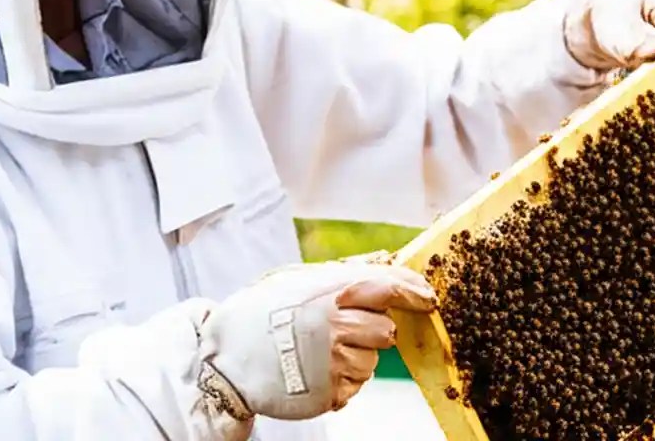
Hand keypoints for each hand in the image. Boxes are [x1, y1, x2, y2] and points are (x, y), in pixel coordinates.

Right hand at [197, 261, 435, 420]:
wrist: (227, 357)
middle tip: (337, 327)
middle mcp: (339, 326)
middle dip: (370, 329)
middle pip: (387, 330)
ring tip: (317, 350)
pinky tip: (313, 369)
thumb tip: (387, 261)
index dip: (414, 292)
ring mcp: (336, 362)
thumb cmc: (262, 312)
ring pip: (372, 361)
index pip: (390, 288)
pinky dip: (340, 379)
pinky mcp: (332, 393)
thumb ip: (347, 272)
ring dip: (354, 356)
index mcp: (333, 292)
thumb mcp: (301, 279)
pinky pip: (355, 385)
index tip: (427, 299)